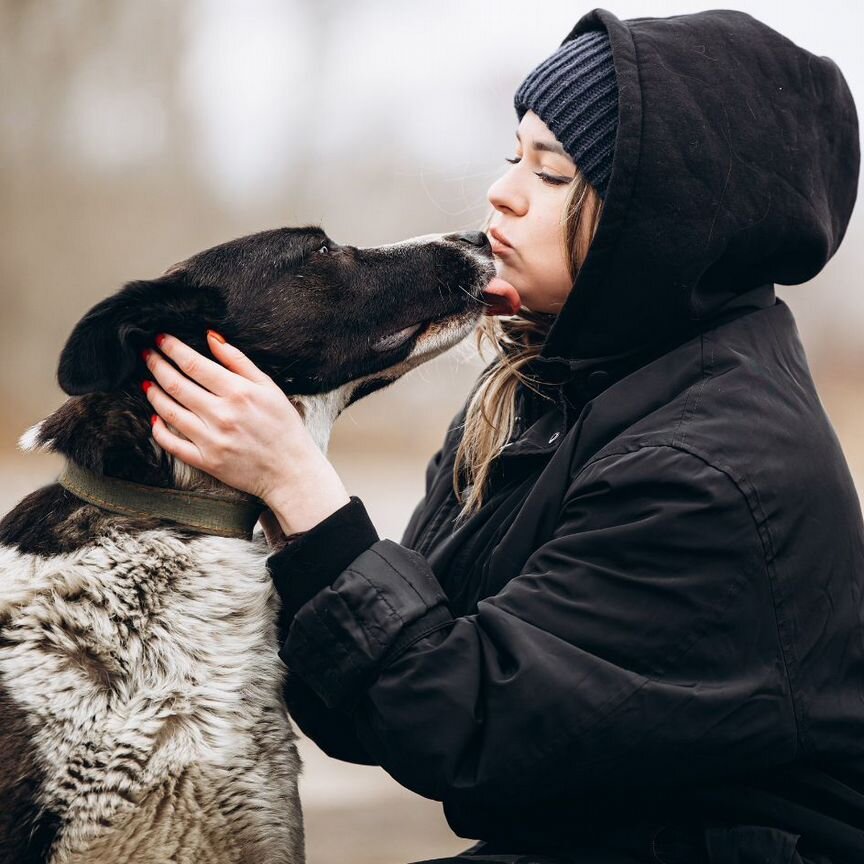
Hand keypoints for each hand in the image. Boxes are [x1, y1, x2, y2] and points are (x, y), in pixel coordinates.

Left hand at [141, 330, 349, 534]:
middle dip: (157, 365)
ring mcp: (211, 439)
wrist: (291, 471)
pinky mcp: (206, 461)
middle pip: (176, 384)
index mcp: (238, 392)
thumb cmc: (284, 427)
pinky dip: (159, 431)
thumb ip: (239, 361)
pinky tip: (155, 420)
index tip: (160, 339)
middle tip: (147, 355)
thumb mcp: (269, 387)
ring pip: (169, 411)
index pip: (194, 365)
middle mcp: (221, 414)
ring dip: (154, 393)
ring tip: (148, 382)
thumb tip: (212, 337)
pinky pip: (172, 444)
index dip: (172, 349)